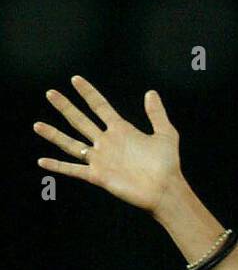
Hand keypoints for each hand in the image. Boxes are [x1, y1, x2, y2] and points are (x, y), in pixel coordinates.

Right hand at [35, 75, 181, 215]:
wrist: (165, 190)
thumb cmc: (168, 165)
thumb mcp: (166, 135)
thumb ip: (157, 114)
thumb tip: (151, 92)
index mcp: (121, 131)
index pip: (100, 107)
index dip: (88, 93)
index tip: (75, 79)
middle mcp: (107, 143)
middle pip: (81, 121)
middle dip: (66, 108)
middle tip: (50, 93)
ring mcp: (101, 159)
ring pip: (72, 144)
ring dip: (54, 135)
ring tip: (37, 125)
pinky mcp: (98, 176)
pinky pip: (74, 170)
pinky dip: (58, 166)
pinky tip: (42, 161)